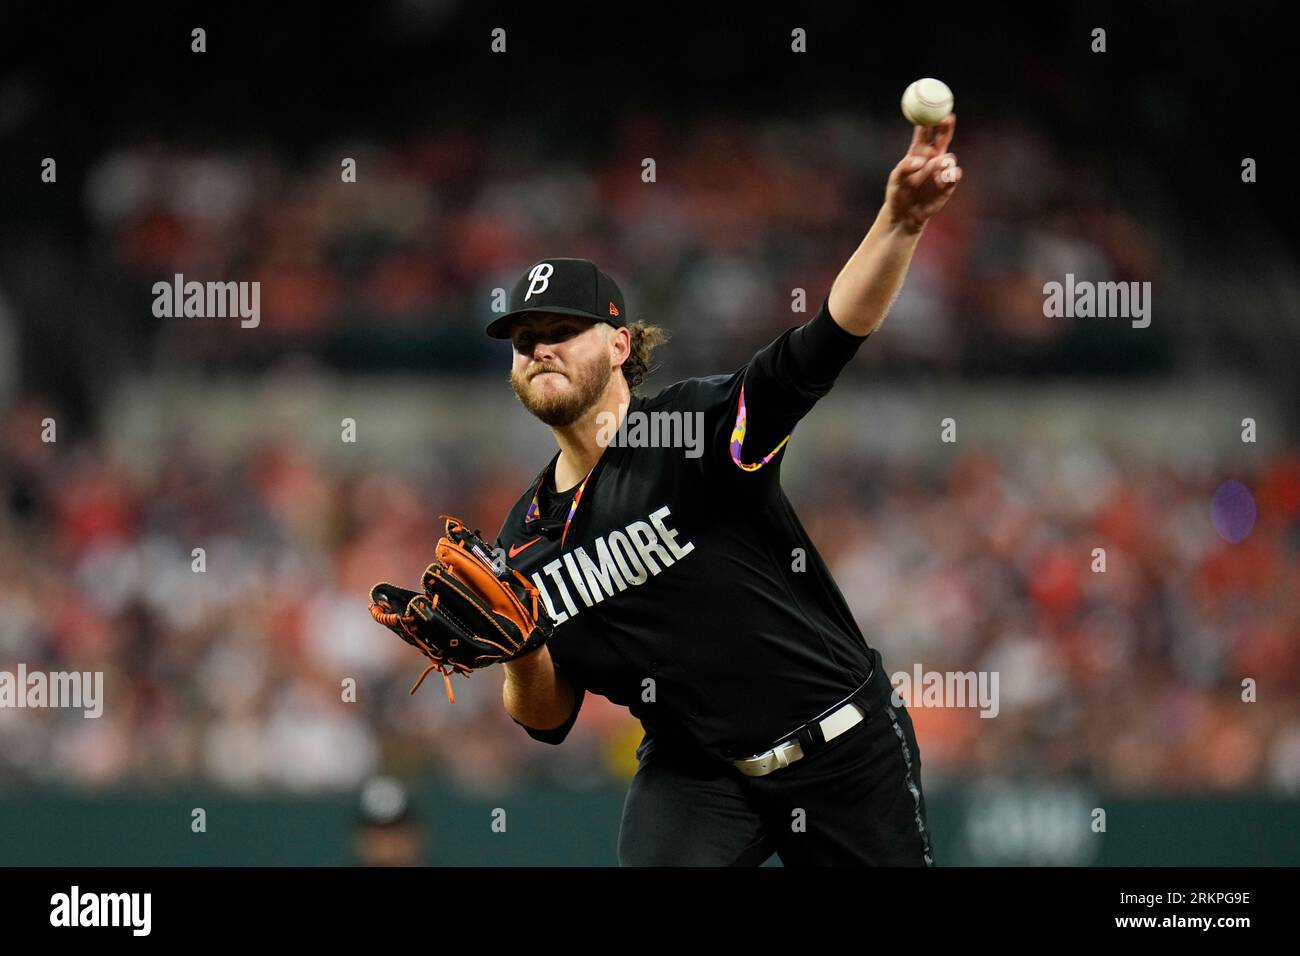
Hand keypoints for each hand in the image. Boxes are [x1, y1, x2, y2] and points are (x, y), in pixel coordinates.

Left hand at [885, 114, 961, 234]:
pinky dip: (950, 175)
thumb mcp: (897, 179)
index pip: (924, 133)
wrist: (905, 215)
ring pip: (949, 158)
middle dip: (946, 126)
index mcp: (918, 152)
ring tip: (934, 167)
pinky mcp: (948, 184)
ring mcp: (941, 170)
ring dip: (943, 161)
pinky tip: (942, 181)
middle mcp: (932, 158)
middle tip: (947, 118)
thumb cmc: (898, 194)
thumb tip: (921, 160)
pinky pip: (955, 175)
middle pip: (942, 138)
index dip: (928, 122)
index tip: (929, 112)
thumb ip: (906, 167)